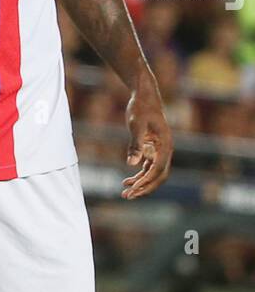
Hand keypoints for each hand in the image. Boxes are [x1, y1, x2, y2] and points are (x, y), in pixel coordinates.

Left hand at [123, 77, 172, 199]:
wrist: (144, 96)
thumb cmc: (141, 108)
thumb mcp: (136, 125)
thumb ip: (135, 144)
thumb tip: (131, 164)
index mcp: (165, 145)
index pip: (158, 170)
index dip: (145, 182)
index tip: (132, 190)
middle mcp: (166, 150)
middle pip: (158, 176)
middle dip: (144, 187)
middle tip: (128, 196)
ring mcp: (160, 150)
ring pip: (153, 173)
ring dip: (141, 184)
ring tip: (125, 192)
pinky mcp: (153, 148)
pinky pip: (148, 167)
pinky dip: (139, 175)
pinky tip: (127, 180)